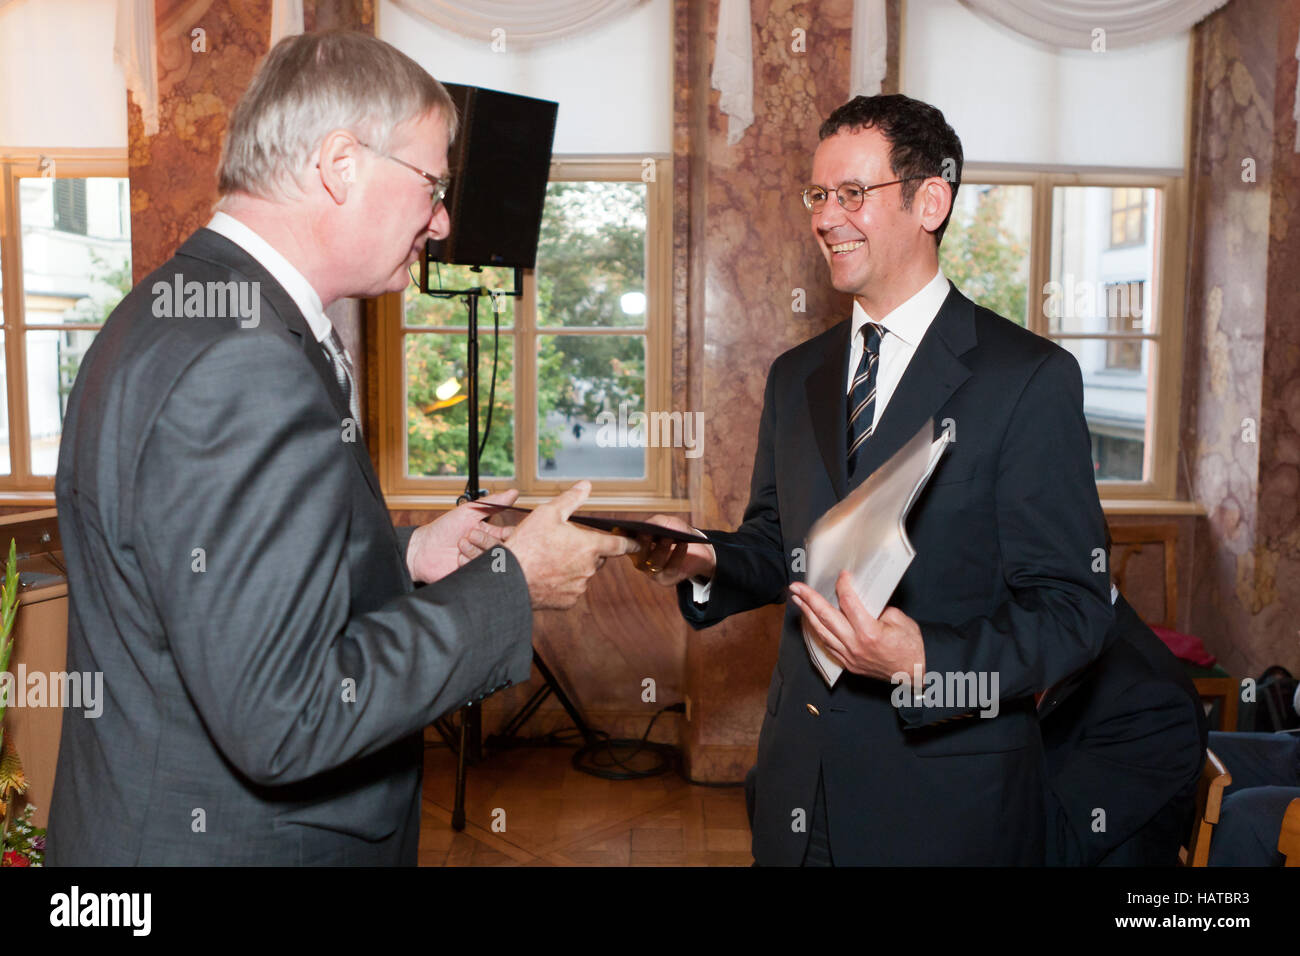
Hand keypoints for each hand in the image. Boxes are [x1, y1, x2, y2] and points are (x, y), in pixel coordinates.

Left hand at [406, 489, 518, 583]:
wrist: (423, 550)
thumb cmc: (444, 529)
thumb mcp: (469, 511)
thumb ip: (492, 503)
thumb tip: (514, 492)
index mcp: (491, 533)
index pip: (512, 535)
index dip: (511, 534)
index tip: (505, 532)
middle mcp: (488, 549)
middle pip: (503, 549)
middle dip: (485, 541)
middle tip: (469, 536)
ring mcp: (482, 563)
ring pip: (491, 560)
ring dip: (473, 551)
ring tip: (459, 547)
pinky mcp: (474, 575)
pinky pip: (481, 571)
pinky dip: (467, 563)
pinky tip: (456, 560)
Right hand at [463, 481, 637, 609]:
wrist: (509, 580)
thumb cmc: (528, 545)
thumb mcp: (548, 513)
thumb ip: (571, 499)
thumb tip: (586, 486)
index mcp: (589, 546)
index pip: (618, 545)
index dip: (629, 542)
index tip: (636, 543)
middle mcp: (588, 569)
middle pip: (596, 558)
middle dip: (586, 551)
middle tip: (564, 545)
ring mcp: (579, 587)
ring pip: (582, 574)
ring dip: (573, 567)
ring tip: (550, 560)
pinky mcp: (567, 601)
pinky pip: (570, 589)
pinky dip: (562, 583)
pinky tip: (547, 575)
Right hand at [629, 514, 716, 587]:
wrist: (696, 549)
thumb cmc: (677, 532)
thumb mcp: (668, 522)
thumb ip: (658, 521)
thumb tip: (650, 524)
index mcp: (635, 544)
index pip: (624, 542)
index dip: (623, 537)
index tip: (627, 528)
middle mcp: (640, 560)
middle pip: (637, 554)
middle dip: (643, 543)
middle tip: (647, 532)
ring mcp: (652, 571)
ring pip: (654, 562)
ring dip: (662, 549)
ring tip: (669, 536)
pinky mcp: (666, 579)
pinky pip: (670, 568)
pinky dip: (677, 555)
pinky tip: (683, 544)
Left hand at [788, 572, 924, 681]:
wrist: (916, 674)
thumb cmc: (911, 646)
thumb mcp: (900, 620)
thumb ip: (877, 609)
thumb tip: (860, 601)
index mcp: (869, 632)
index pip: (849, 603)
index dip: (843, 586)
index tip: (841, 575)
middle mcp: (855, 645)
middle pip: (826, 617)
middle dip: (809, 599)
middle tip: (796, 587)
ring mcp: (850, 656)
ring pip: (822, 632)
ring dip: (807, 614)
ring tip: (797, 600)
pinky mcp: (848, 663)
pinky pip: (827, 645)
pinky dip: (817, 631)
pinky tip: (810, 621)